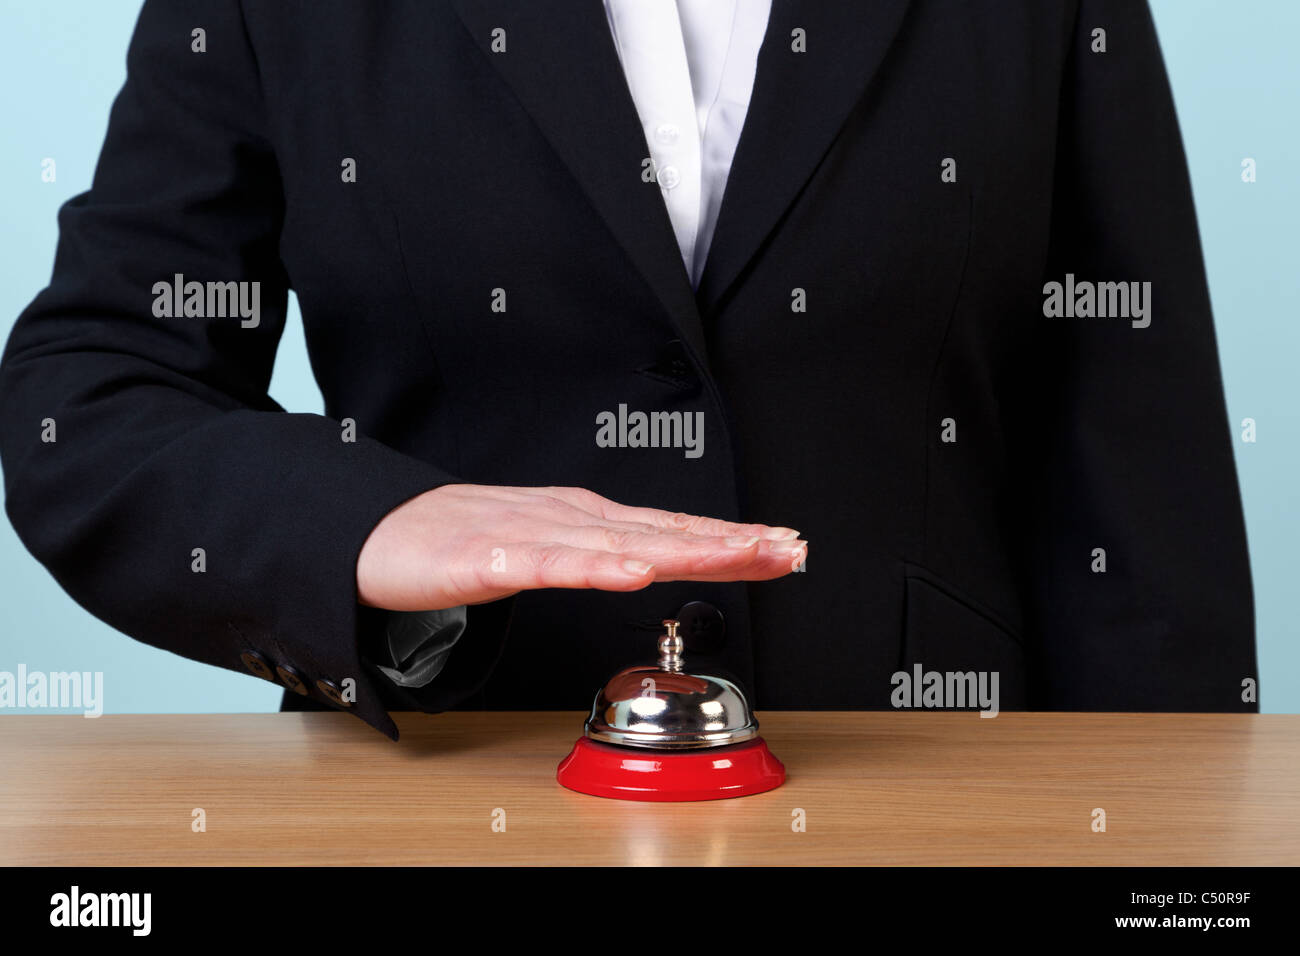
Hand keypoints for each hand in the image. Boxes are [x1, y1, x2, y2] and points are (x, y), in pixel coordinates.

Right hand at [356, 484, 806, 610]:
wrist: (385, 530)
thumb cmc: (469, 539)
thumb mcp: (554, 546)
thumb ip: (607, 555)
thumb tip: (665, 560)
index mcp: (590, 521)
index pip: (675, 530)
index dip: (733, 540)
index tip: (787, 547)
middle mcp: (572, 520)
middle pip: (662, 533)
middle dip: (730, 542)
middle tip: (786, 548)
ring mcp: (531, 536)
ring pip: (618, 545)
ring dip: (681, 549)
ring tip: (732, 556)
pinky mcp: (486, 560)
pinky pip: (544, 567)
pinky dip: (590, 568)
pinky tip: (627, 573)